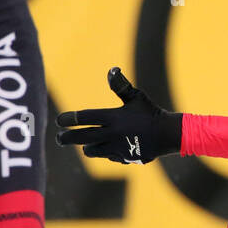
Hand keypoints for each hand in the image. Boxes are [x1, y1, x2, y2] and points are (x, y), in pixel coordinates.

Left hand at [55, 68, 181, 164]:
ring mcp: (117, 148)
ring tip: (86, 144)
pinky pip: (108, 156)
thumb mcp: (136, 97)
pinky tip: (111, 147)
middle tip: (59, 139)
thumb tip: (112, 70)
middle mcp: (112, 133)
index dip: (69, 119)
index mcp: (113, 117)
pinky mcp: (124, 158)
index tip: (59, 120)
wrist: (168, 134)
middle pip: (82, 138)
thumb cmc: (150, 112)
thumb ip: (120, 86)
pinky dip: (107, 152)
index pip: (84, 118)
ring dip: (87, 146)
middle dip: (67, 138)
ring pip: (92, 150)